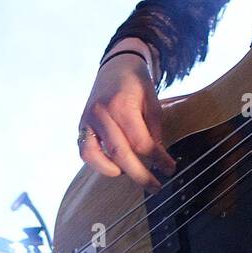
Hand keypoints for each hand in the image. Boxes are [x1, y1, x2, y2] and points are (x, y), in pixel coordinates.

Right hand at [78, 54, 177, 191]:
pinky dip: (98, 163)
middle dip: (140, 175)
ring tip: (132, 174)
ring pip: (95, 156)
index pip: (141, 142)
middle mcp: (101, 114)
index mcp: (122, 106)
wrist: (115, 66)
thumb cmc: (137, 83)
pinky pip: (84, 151)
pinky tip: (114, 167)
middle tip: (156, 187)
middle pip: (120, 154)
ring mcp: (88, 120)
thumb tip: (157, 156)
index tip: (170, 169)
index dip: (158, 159)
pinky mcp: (81, 125)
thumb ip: (154, 128)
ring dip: (115, 171)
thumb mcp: (153, 100)